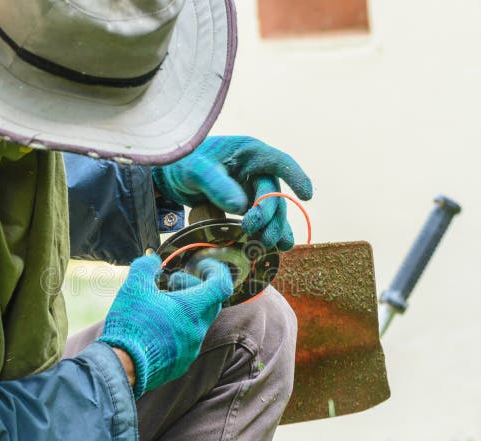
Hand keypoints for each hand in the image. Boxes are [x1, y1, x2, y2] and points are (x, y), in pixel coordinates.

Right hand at [98, 255, 233, 396]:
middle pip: (211, 303)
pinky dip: (178, 328)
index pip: (222, 285)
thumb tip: (152, 260)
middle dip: (195, 288)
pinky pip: (187, 341)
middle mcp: (198, 330)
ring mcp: (191, 350)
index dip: (216, 271)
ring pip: (198, 323)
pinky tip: (156, 327)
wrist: (122, 368)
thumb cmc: (131, 325)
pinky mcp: (181, 364)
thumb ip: (145, 267)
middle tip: (174, 283)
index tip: (202, 266)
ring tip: (161, 305)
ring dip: (186, 309)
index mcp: (193, 309)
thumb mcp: (134, 287)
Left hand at [152, 136, 312, 249]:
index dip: (296, 177)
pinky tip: (277, 248)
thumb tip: (241, 206)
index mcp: (249, 153)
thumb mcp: (195, 170)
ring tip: (266, 245)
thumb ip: (216, 185)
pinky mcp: (246, 206)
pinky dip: (268, 233)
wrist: (172, 176)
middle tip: (255, 232)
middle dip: (269, 215)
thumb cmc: (184, 163)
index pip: (279, 162)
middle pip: (273, 193)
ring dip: (273, 228)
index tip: (307, 196)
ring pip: (272, 210)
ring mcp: (252, 189)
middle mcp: (256, 170)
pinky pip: (263, 220)